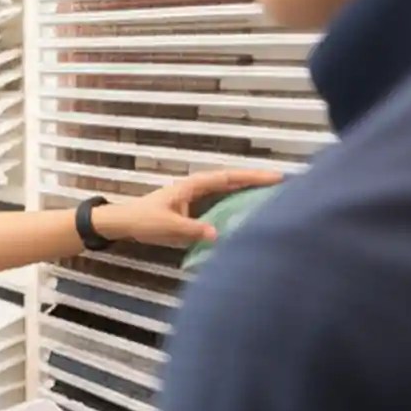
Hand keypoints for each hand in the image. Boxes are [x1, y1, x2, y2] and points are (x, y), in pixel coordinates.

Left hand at [92, 170, 283, 247]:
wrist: (125, 223)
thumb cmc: (144, 221)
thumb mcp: (169, 227)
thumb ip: (193, 230)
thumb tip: (218, 234)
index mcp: (192, 186)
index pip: (226, 178)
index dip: (250, 176)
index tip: (275, 177)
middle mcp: (197, 188)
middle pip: (232, 181)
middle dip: (256, 181)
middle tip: (285, 184)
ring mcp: (197, 198)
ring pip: (228, 192)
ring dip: (248, 192)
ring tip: (275, 197)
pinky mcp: (195, 210)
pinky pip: (221, 204)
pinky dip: (236, 206)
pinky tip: (250, 215)